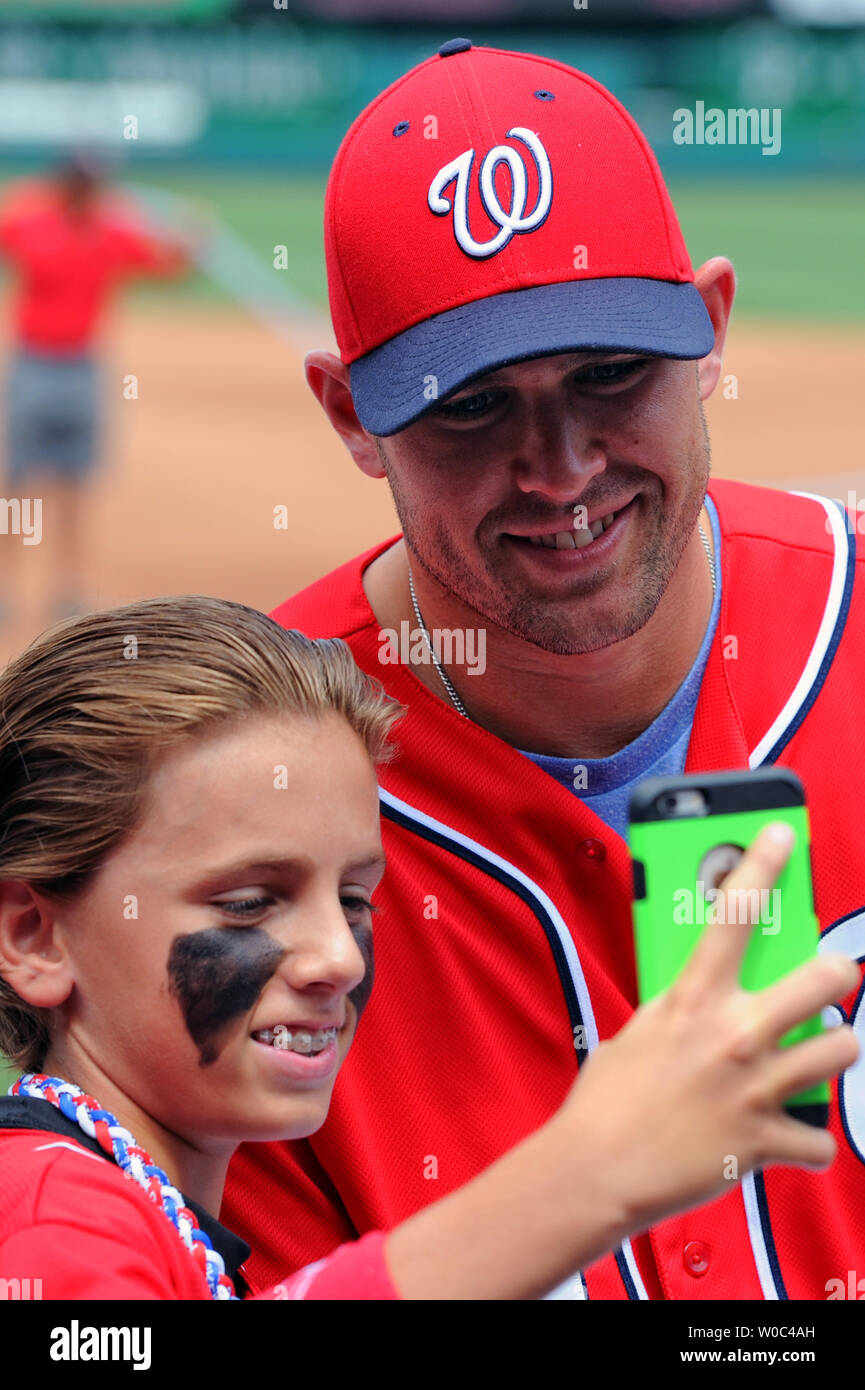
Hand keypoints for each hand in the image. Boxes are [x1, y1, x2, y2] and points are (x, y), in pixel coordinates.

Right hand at [559, 822, 859, 1235]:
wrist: (596, 1170)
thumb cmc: (607, 1099)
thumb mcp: (640, 1031)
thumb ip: (681, 1009)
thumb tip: (704, 1002)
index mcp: (694, 999)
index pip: (733, 912)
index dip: (760, 862)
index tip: (779, 832)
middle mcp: (734, 1035)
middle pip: (824, 980)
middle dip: (837, 974)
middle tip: (830, 979)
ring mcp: (756, 1088)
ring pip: (841, 1050)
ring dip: (834, 1052)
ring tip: (817, 1056)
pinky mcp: (765, 1141)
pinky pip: (818, 1141)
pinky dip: (808, 1144)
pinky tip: (791, 1140)